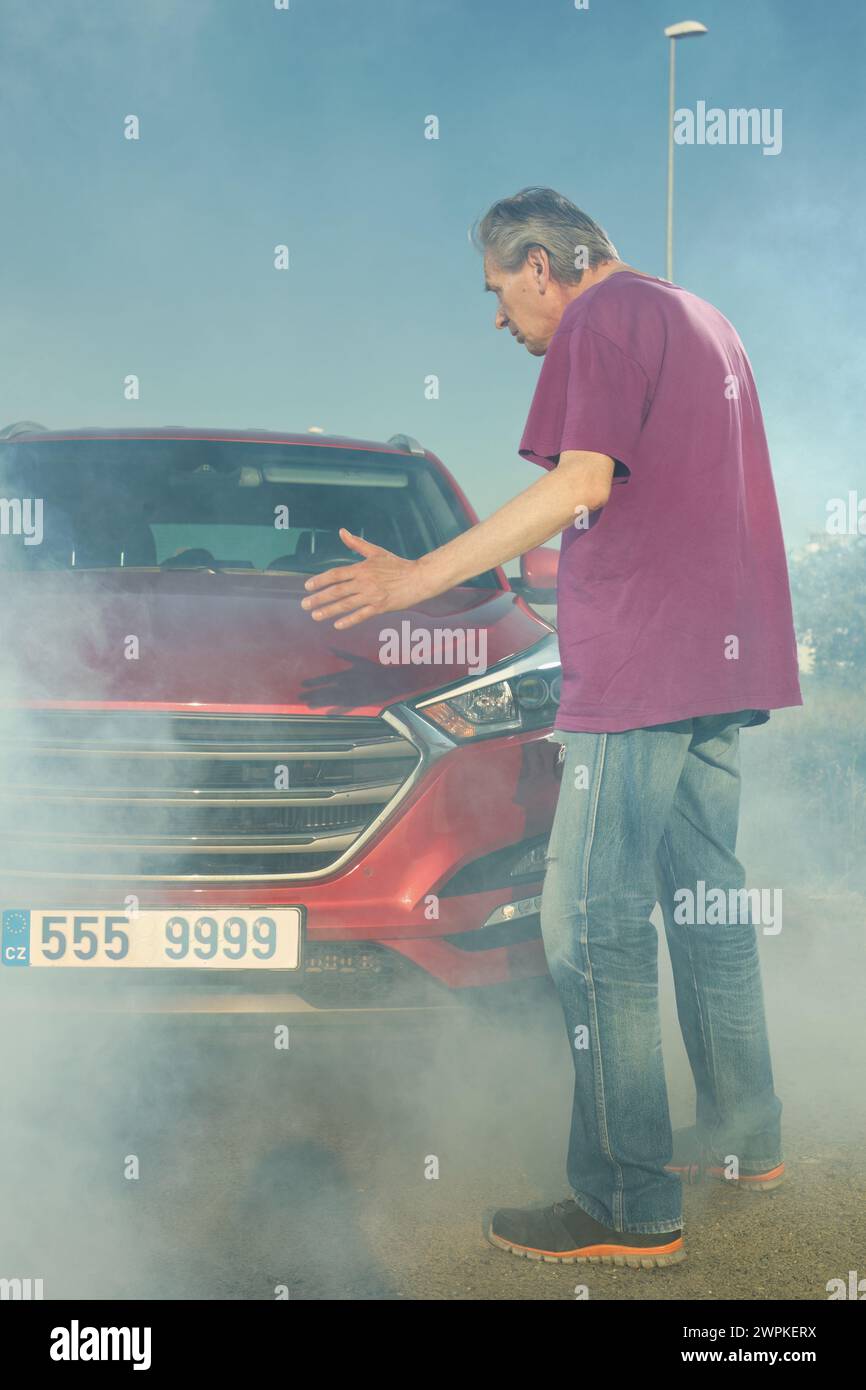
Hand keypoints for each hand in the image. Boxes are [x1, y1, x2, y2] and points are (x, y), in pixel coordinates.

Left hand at [300, 529, 427, 628]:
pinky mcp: (380, 607)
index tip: (307, 586)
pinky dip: (349, 620)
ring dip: (329, 610)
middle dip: (319, 598)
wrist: (418, 578)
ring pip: (346, 604)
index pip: (336, 575)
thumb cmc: (397, 564)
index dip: (320, 580)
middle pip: (337, 591)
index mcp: (362, 568)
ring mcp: (372, 596)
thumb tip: (341, 531)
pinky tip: (337, 625)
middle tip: (305, 605)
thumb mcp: (376, 552)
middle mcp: (364, 582)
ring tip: (315, 615)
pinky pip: (361, 615)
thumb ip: (356, 544)